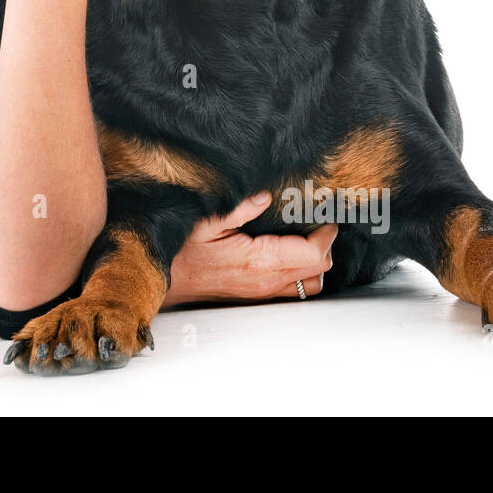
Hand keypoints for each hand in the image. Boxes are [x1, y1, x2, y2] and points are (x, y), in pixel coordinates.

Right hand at [163, 192, 337, 306]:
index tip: (325, 218)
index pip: (314, 254)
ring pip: (311, 284)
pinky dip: (302, 273)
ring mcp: (263, 292)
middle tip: (318, 224)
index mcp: (260, 261)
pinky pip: (294, 290)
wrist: (167, 279)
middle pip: (319, 269)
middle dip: (325, 246)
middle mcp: (267, 281)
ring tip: (307, 239)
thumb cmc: (183, 252)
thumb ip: (241, 209)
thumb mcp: (208, 222)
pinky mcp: (258, 296)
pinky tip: (291, 255)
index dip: (326, 235)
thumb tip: (265, 196)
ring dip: (315, 262)